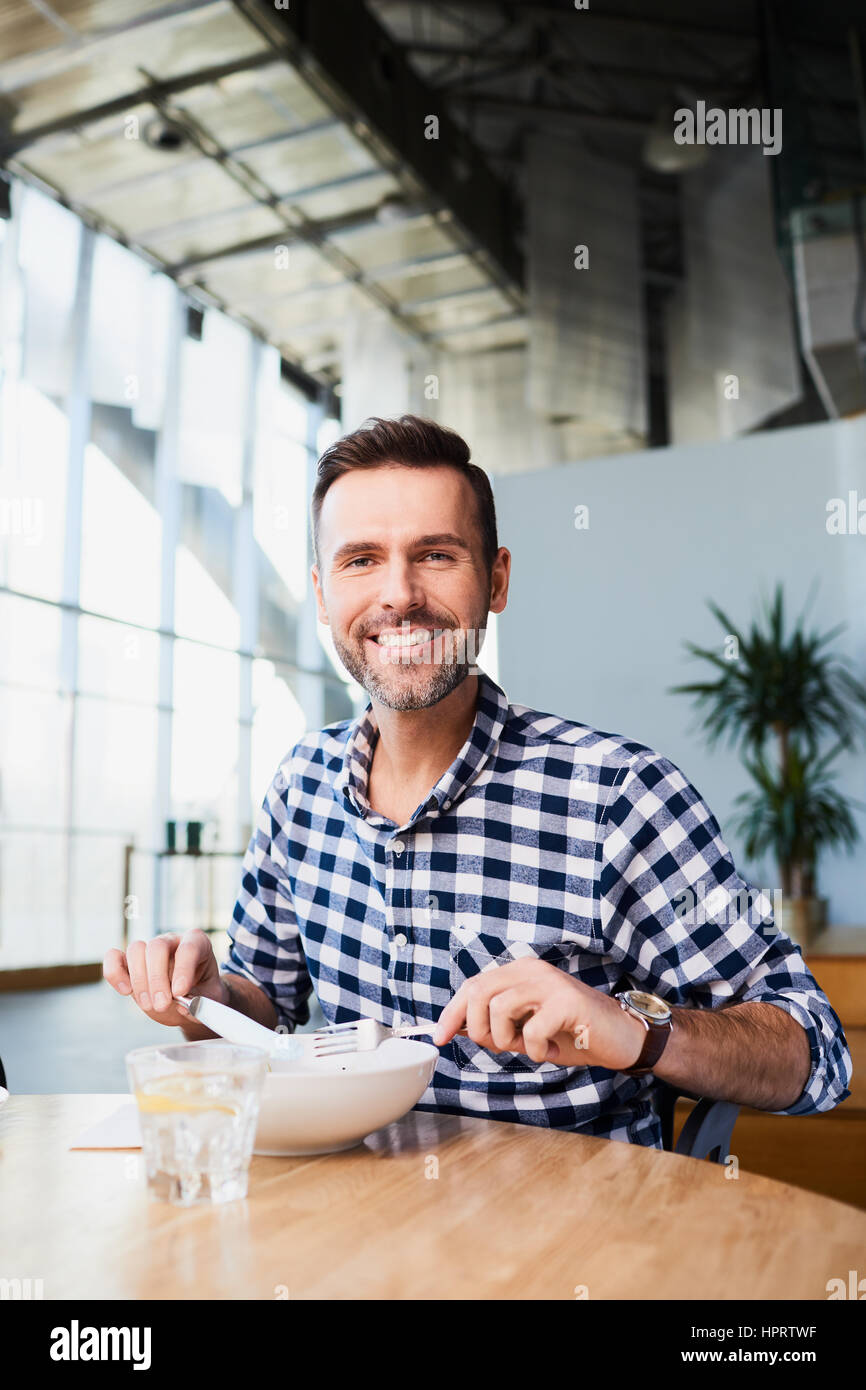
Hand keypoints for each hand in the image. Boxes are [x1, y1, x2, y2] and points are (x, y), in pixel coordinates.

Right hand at [103, 927, 226, 1027]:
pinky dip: (115, 973)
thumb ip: (201, 1002)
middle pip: (157, 946)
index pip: (187, 948)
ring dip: (139, 981)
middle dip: (157, 978)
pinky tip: (125, 991)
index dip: (183, 970)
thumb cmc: (203, 994)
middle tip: (162, 1004)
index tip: (180, 992)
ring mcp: (149, 949)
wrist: (190, 1000)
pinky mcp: (130, 962)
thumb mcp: (211, 999)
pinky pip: (114, 957)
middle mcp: (172, 941)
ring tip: (149, 1005)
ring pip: (136, 950)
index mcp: (197, 943)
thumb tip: (183, 1005)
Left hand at [432, 957, 646, 1069]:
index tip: (440, 1037)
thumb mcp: (526, 1027)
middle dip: (478, 1029)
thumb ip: (496, 1023)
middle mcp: (532, 971)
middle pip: (479, 993)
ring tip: (529, 1047)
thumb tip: (456, 1028)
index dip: (452, 1013)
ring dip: (507, 1040)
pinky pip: (532, 1030)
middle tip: (501, 1046)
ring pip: (499, 1008)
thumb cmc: (572, 1033)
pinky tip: (551, 1051)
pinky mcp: (567, 1002)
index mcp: (519, 972)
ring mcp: (550, 983)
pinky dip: (536, 1050)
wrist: (620, 1037)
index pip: (473, 986)